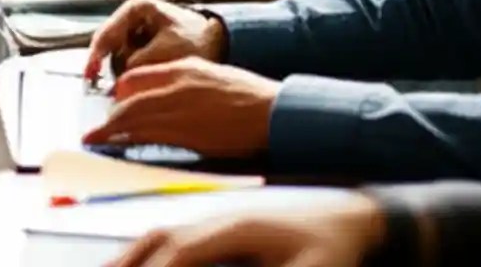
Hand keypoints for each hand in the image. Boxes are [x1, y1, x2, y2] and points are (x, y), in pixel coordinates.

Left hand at [82, 57, 278, 157]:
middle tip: (99, 128)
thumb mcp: (209, 76)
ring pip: (133, 119)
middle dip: (110, 116)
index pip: (135, 77)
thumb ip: (182, 84)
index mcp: (181, 69)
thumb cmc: (245, 95)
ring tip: (96, 139)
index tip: (114, 103)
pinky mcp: (186, 134)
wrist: (270, 111)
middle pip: (128, 100)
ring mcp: (179, 110)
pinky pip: (148, 137)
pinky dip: (128, 141)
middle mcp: (175, 86)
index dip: (120, 93)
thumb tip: (159, 98)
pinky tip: (117, 145)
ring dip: (111, 131)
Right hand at [84, 0, 225, 79]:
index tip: (90, 77)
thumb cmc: (196, 42)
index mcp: (136, 7)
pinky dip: (135, 74)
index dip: (95, 56)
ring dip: (125, 72)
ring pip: (119, 56)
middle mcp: (132, 16)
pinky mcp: (144, 44)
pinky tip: (144, 82)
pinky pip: (130, 61)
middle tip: (114, 89)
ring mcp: (137, 30)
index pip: (106, 33)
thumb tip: (116, 85)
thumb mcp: (165, 53)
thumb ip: (138, 66)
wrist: (222, 44)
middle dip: (113, 67)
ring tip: (141, 83)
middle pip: (110, 46)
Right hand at [106, 192, 386, 266]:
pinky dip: (145, 250)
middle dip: (129, 263)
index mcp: (236, 227)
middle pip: (160, 239)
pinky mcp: (219, 227)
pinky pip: (170, 237)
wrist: (351, 218)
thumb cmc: (334, 246)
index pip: (183, 251)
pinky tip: (135, 263)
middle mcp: (218, 218)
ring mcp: (216, 219)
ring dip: (129, 256)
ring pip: (159, 235)